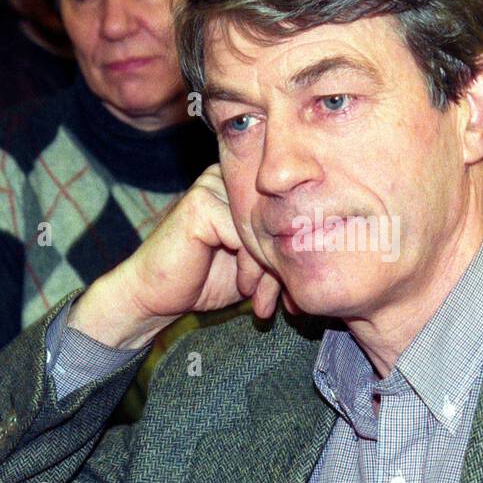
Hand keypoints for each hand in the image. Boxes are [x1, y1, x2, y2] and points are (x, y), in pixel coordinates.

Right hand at [68, 163, 292, 349]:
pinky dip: (248, 266)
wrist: (156, 296)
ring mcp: (213, 187)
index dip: (292, 256)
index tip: (296, 294)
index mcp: (242, 187)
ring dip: (268, 271)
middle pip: (276, 221)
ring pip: (263, 230)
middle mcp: (228, 178)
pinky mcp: (201, 203)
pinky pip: (242, 235)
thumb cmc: (204, 280)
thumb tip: (325, 252)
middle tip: (289, 303)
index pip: (284, 214)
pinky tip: (242, 287)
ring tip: (262, 301)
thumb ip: (278, 249)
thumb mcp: (253, 264)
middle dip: (284, 266)